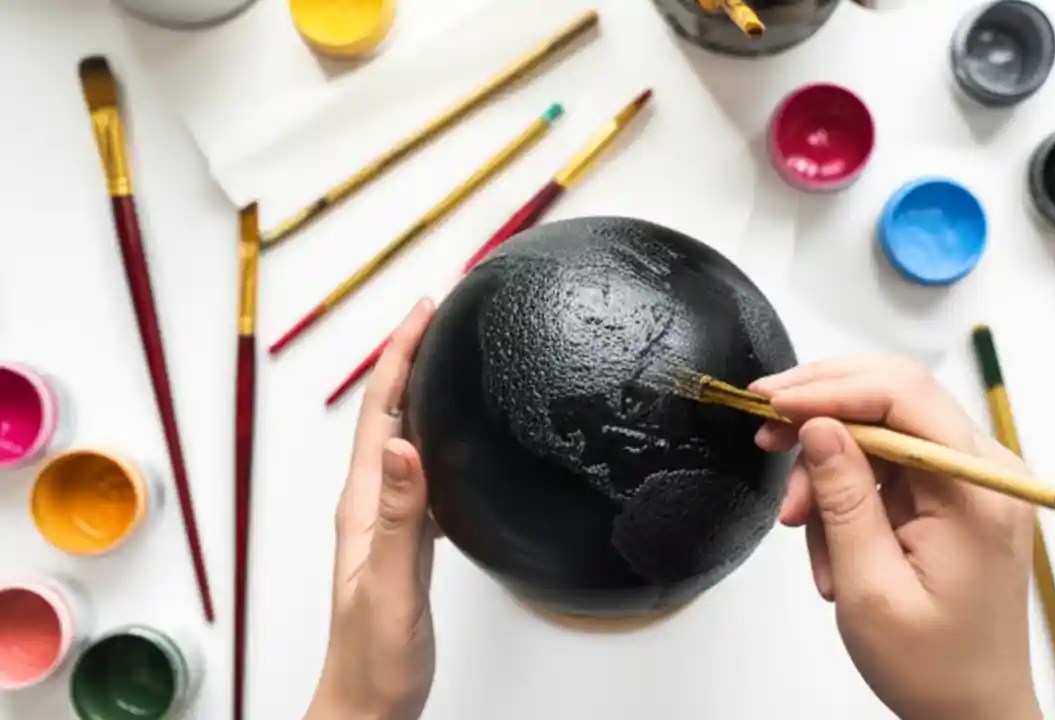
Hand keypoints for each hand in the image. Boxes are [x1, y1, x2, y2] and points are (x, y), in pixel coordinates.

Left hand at [307, 299, 438, 719]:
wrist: (369, 703)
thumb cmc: (374, 657)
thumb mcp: (389, 586)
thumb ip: (398, 519)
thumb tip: (401, 446)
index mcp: (363, 506)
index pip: (379, 413)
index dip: (398, 356)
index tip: (424, 310)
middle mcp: (372, 503)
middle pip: (388, 412)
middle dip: (409, 356)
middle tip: (439, 312)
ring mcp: (388, 520)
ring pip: (403, 434)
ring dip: (420, 389)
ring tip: (447, 354)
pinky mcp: (407, 538)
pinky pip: (420, 469)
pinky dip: (436, 433)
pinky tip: (456, 435)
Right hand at [751, 358, 1040, 719]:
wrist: (972, 712)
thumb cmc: (935, 668)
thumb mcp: (871, 588)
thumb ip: (845, 499)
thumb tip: (819, 426)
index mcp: (978, 491)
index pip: (903, 396)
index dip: (829, 388)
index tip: (771, 403)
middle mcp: (986, 472)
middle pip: (893, 398)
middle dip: (820, 415)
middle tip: (765, 435)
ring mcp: (971, 480)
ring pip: (880, 432)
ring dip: (828, 471)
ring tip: (801, 526)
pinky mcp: (954, 494)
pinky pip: (887, 465)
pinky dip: (846, 493)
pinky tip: (832, 543)